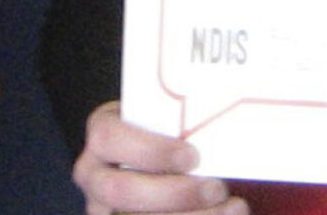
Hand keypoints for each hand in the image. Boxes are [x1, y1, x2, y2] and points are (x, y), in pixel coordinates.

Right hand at [72, 101, 243, 214]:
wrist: (167, 164)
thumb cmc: (174, 136)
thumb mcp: (173, 122)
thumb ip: (187, 123)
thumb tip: (226, 119)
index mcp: (103, 135)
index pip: (109, 138)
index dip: (151, 150)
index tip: (193, 157)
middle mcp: (94, 174)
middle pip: (120, 190)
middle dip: (174, 193)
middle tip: (217, 188)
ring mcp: (102, 207)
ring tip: (232, 207)